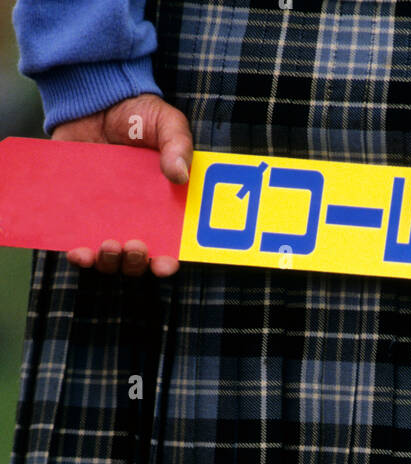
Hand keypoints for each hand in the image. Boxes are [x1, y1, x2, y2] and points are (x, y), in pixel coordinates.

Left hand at [51, 94, 192, 276]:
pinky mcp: (78, 210)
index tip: (163, 264)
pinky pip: (77, 243)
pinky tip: (78, 252)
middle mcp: (133, 219)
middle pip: (136, 261)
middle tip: (134, 245)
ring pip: (107, 260)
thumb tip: (180, 175)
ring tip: (109, 246)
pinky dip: (78, 255)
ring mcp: (105, 217)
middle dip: (136, 263)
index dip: (166, 263)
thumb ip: (178, 146)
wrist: (95, 99)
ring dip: (109, 263)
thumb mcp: (167, 123)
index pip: (167, 247)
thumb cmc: (138, 114)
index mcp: (160, 208)